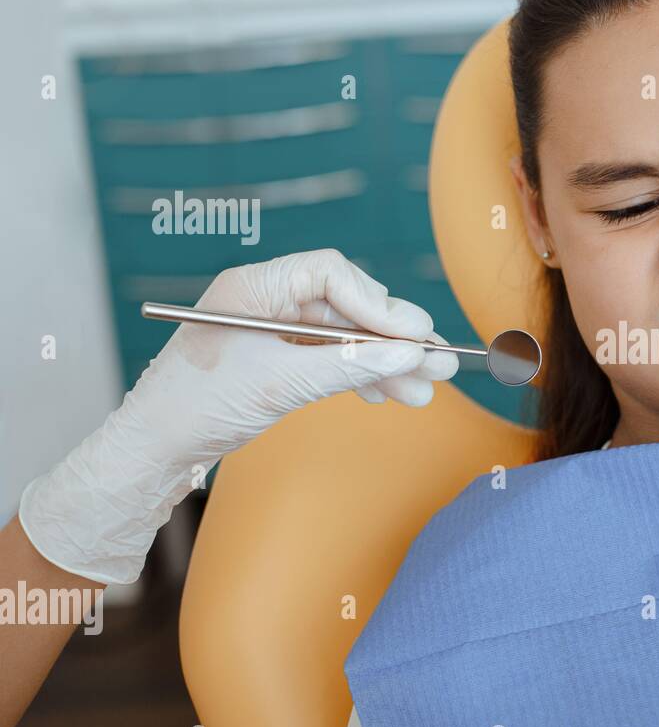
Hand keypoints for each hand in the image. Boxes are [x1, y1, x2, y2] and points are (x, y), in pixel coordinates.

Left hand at [19, 249, 458, 584]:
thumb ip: (349, 365)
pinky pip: (331, 357)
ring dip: (386, 361)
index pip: (332, 274)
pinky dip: (361, 375)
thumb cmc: (198, 408)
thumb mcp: (282, 384)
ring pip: (345, 335)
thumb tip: (409, 354)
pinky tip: (389, 394)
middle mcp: (266, 300)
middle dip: (394, 336)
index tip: (413, 336)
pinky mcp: (277, 358)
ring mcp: (273, 330)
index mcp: (255, 287)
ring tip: (426, 387)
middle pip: (347, 304)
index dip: (378, 303)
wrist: (153, 451)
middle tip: (438, 361)